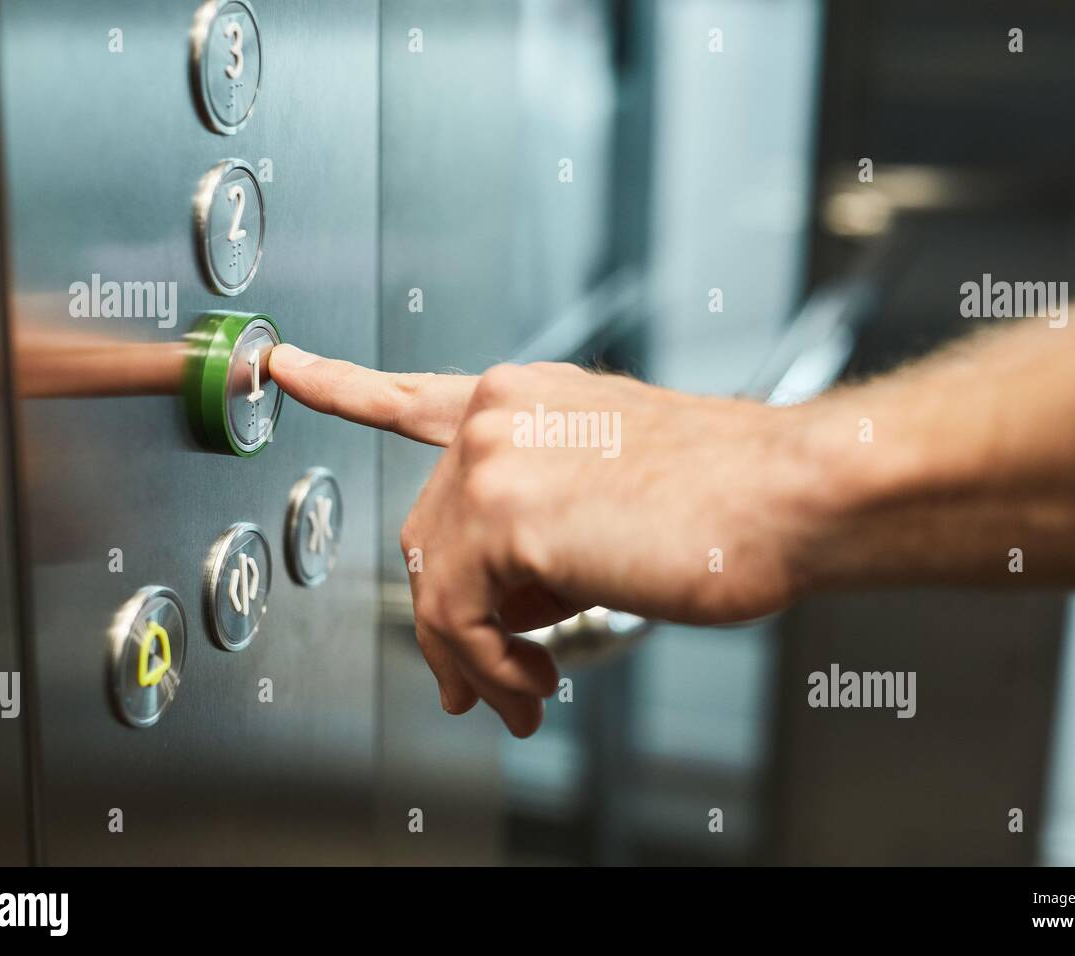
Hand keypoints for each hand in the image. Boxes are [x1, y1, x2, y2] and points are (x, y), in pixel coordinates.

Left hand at [269, 345, 797, 735]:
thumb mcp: (611, 493)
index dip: (340, 386)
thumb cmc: (729, 496)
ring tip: (523, 695)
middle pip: (429, 535)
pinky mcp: (508, 517)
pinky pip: (463, 621)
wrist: (790, 493)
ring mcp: (496, 459)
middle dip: (448, 621)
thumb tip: (489, 614)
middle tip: (478, 682)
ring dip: (477, 659)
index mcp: (524, 398)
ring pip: (437, 586)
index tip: (284, 364)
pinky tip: (534, 686)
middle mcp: (497, 415)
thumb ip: (535, 533)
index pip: (408, 397)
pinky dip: (492, 669)